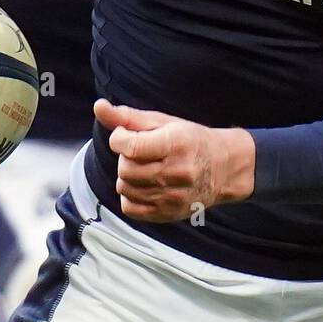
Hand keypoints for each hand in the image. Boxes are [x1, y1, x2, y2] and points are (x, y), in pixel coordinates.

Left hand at [94, 98, 254, 222]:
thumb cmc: (190, 140)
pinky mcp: (168, 214)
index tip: (125, 136)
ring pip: (125, 188)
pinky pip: (130, 208)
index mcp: (175, 145)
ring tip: (143, 168)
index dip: (119, 139)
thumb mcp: (163, 122)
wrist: (224, 168)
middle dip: (125, 158)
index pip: (130, 147)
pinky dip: (130, 196)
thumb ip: (127, 116)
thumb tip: (98, 106)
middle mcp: (176, 173)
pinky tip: (142, 185)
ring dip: (127, 176)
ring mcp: (173, 197)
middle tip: (138, 152)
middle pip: (126, 169)